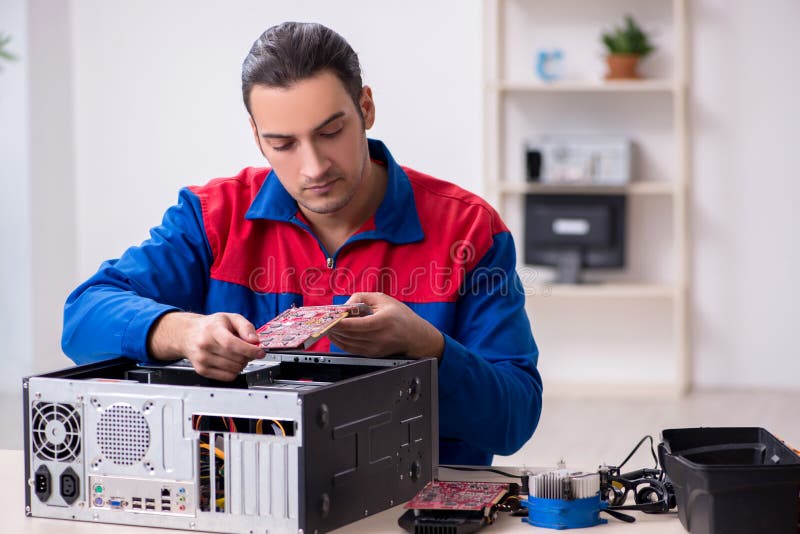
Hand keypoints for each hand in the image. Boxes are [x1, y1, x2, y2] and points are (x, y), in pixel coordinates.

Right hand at [147, 312, 264, 380]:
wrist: (188, 334)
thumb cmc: (211, 326)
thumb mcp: (230, 318)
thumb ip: (245, 327)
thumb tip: (255, 340)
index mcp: (212, 329)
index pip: (232, 344)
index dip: (249, 350)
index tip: (260, 352)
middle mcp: (205, 345)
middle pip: (235, 358)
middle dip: (248, 356)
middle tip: (248, 350)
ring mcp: (202, 359)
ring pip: (233, 369)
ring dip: (242, 364)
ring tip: (238, 355)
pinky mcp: (202, 370)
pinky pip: (227, 377)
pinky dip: (234, 371)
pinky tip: (231, 362)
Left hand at [327, 292, 444, 358]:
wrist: (415, 336)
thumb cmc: (401, 317)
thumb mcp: (383, 299)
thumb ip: (362, 297)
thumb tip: (345, 305)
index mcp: (384, 321)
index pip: (359, 325)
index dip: (343, 323)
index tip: (331, 318)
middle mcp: (380, 337)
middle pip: (351, 334)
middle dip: (335, 328)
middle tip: (325, 321)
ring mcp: (376, 348)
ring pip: (349, 343)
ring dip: (336, 336)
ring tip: (328, 327)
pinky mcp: (372, 354)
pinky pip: (352, 349)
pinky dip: (341, 343)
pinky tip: (336, 336)